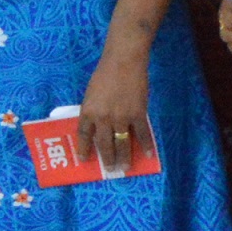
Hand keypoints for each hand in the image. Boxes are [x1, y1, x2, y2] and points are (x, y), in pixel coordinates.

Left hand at [76, 44, 154, 175]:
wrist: (124, 61)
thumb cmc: (105, 74)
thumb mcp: (92, 93)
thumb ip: (94, 110)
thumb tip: (99, 126)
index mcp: (88, 111)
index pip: (83, 135)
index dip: (84, 148)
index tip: (84, 159)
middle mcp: (102, 118)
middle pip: (103, 144)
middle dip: (107, 158)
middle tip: (110, 169)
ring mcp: (120, 118)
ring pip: (122, 143)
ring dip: (124, 157)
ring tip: (125, 168)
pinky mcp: (138, 114)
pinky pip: (141, 134)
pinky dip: (145, 145)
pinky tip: (148, 154)